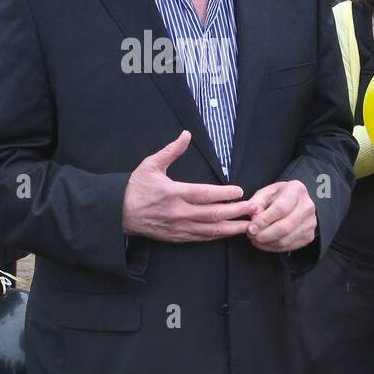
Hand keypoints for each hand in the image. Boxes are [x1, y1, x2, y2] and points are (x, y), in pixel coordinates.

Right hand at [122, 131, 257, 241]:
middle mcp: (178, 212)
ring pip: (210, 230)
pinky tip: (228, 233)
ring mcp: (178, 227)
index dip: (224, 194)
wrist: (118, 213)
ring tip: (248, 226)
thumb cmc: (135, 187)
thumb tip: (186, 134)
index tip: (240, 192)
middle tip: (254, 209)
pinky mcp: (176, 237)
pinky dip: (216, 236)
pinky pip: (201, 238)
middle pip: (213, 215)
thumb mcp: (151, 165)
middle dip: (236, 212)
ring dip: (231, 228)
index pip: (205, 195)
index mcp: (174, 193)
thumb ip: (172, 151)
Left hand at [245, 179, 316, 253]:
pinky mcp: (309, 236)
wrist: (296, 202)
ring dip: (266, 243)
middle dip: (263, 234)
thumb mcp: (266, 192)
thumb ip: (257, 202)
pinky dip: (272, 247)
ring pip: (285, 240)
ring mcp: (310, 223)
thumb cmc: (279, 196)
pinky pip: (288, 247)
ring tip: (255, 238)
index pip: (281, 208)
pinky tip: (264, 242)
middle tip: (251, 235)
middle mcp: (307, 206)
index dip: (264, 220)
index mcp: (296, 190)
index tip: (251, 227)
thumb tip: (254, 215)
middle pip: (284, 227)